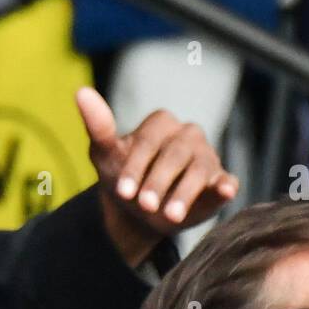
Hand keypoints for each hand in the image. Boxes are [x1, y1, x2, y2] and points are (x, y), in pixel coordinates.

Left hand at [77, 87, 237, 264]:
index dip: (135, 167)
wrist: (137, 212)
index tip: (123, 192)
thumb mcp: (105, 155)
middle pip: (175, 155)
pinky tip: (225, 191)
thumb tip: (81, 92)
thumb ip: (98, 126)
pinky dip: (227, 185)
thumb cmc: (123, 178)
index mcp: (161, 124)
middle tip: (144, 206)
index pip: (149, 141)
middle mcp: (188, 135)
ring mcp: (207, 157)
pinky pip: (227, 180)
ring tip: (170, 216)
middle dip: (158, 182)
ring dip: (185, 192)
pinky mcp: (220, 181)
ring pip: (200, 169)